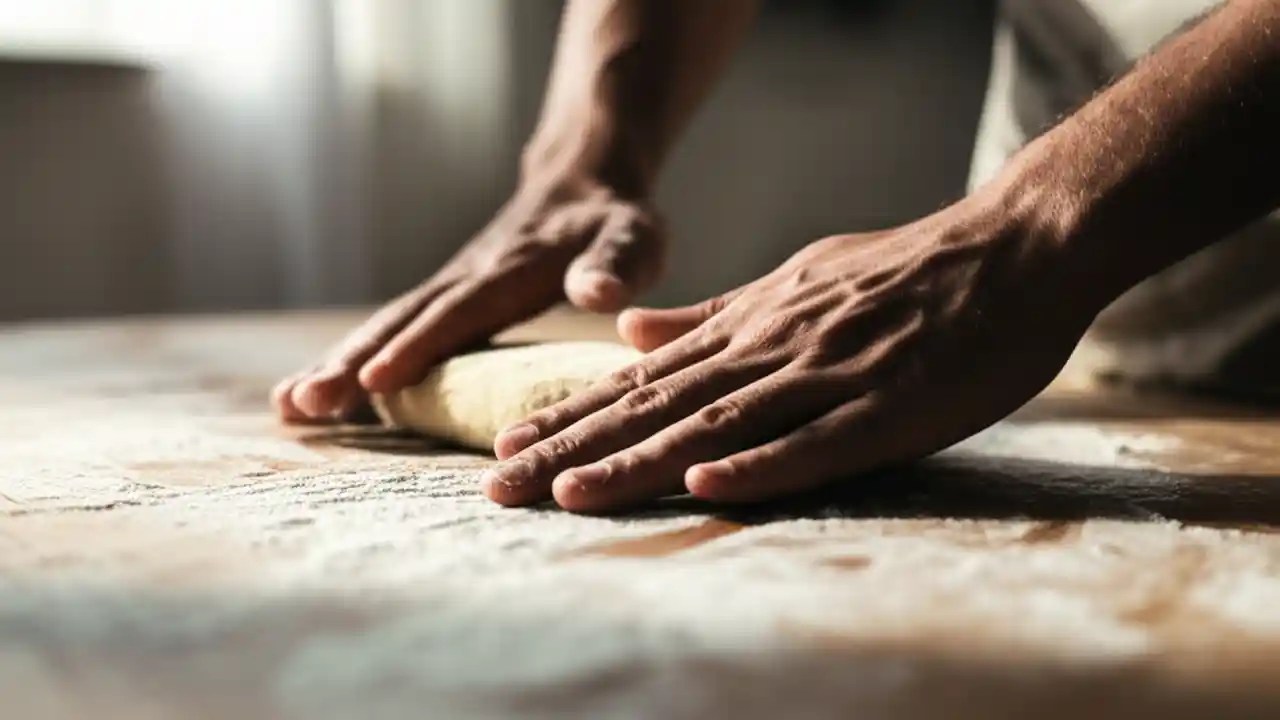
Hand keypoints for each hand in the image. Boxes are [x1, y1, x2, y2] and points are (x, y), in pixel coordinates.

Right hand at [273, 179, 664, 421]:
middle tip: (302, 404)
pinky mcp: (444, 298)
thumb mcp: (633, 239)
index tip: (373, 380)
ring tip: (286, 405)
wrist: (581, 181)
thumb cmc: (613, 220)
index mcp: (510, 271)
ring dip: (336, 363)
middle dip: (350, 362)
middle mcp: (467, 277)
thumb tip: (596, 295)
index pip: (458, 311)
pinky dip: (352, 359)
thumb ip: (614, 266)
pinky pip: (393, 329)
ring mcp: (449, 286)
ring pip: (385, 325)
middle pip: (402, 320)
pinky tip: (316, 391)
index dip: (418, 346)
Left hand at [482, 199, 1101, 512]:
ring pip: (718, 427)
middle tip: (499, 484)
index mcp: (752, 324)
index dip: (572, 414)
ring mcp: (827, 378)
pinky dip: (757, 466)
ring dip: (638, 462)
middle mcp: (772, 350)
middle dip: (574, 449)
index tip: (508, 445)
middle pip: (657, 408)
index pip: (643, 379)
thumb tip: (631, 330)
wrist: (1013, 247)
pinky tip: (702, 488)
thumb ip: (713, 313)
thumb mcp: (795, 279)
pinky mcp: (886, 407)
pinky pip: (814, 443)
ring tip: (566, 494)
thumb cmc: (906, 269)